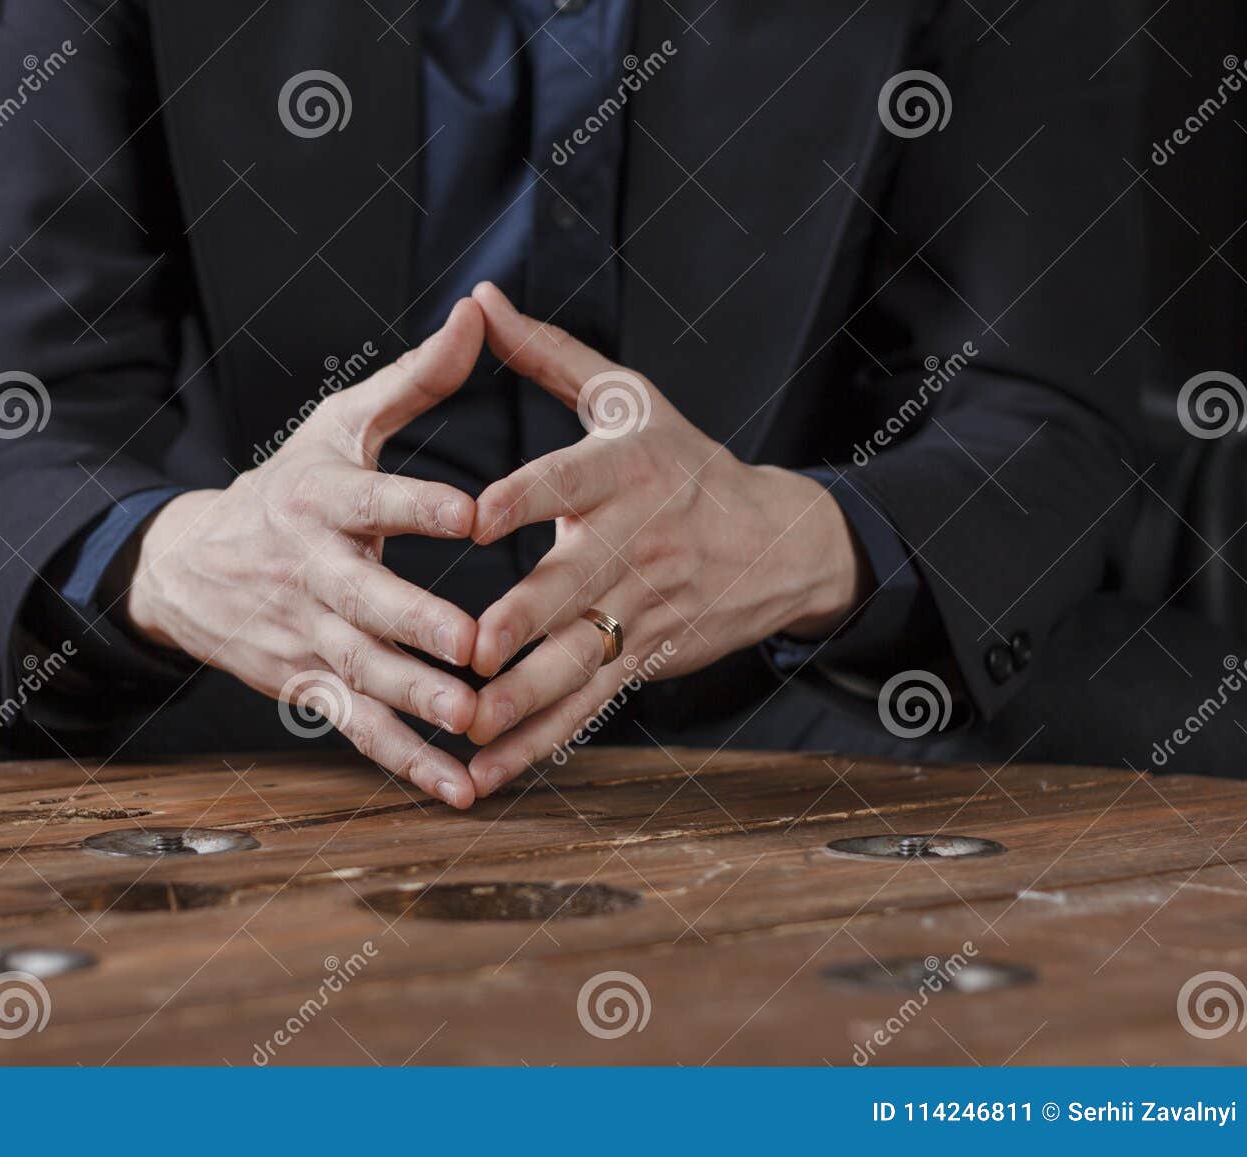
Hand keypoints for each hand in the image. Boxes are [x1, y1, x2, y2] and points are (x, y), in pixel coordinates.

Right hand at [118, 299, 485, 807]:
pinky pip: (360, 728)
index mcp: (322, 500)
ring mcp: (308, 638)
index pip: (370, 501)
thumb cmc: (290, 484)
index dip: (417, 506)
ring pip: (364, 675)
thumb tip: (477, 309)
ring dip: (417, 703)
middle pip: (364, 602)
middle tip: (471, 643)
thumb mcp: (339, 424)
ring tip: (472, 724)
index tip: (473, 512)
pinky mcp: (309, 688)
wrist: (194, 566)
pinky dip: (405, 760)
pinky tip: (458, 788)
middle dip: (416, 624)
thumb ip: (415, 379)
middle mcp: (312, 573)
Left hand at [462, 282, 867, 795]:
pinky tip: (488, 772)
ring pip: (577, 661)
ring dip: (522, 700)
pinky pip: (584, 706)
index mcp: (624, 472)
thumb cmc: (682, 462)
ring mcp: (640, 610)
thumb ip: (546, 354)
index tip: (475, 512)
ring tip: (469, 728)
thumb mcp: (626, 400)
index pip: (570, 480)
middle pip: (573, 585)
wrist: (778, 542)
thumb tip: (478, 299)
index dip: (525, 495)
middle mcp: (633, 544)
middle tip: (470, 647)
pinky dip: (538, 742)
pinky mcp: (641, 659)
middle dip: (522, 620)